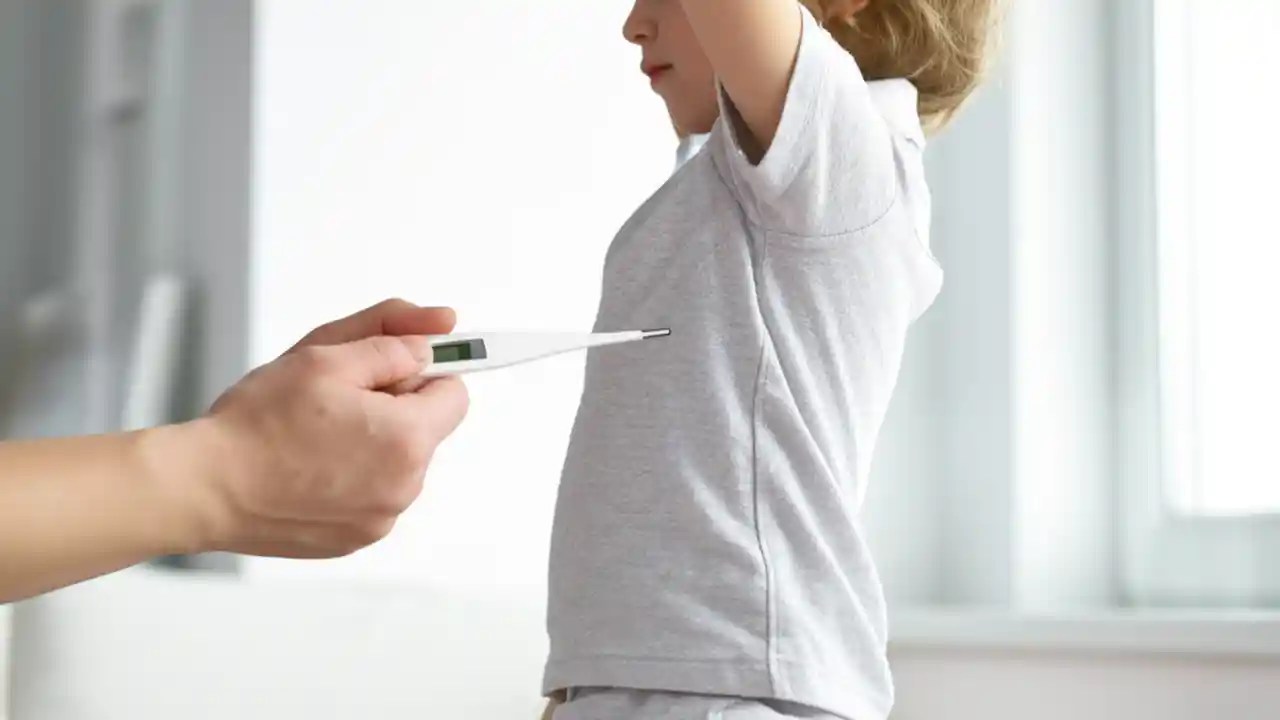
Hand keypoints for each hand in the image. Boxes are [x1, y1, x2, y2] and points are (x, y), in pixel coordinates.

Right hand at [194, 299, 468, 557]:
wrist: (205, 488)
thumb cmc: (258, 424)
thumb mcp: (326, 358)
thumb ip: (391, 343)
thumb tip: (433, 339)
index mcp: (407, 439)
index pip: (454, 393)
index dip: (422, 373)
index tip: (392, 367)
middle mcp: (405, 486)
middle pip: (424, 429)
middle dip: (391, 407)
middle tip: (335, 399)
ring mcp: (380, 519)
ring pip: (397, 463)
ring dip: (369, 443)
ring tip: (314, 435)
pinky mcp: (354, 538)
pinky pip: (371, 495)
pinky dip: (350, 478)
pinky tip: (308, 466)